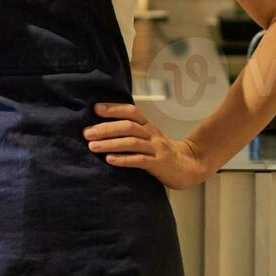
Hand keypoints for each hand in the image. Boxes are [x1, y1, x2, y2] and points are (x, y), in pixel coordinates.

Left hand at [84, 102, 210, 189]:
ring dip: (110, 143)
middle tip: (87, 133)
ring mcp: (156, 149)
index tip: (95, 109)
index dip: (114, 108)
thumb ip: (132, 132)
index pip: (131, 112)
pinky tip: (109, 160)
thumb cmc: (162, 153)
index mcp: (149, 126)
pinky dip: (123, 159)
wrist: (188, 167)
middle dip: (106, 128)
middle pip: (128, 126)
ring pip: (132, 142)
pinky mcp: (159, 164)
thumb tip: (104, 128)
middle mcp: (152, 134)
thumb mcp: (149, 138)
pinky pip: (140, 160)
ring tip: (92, 146)